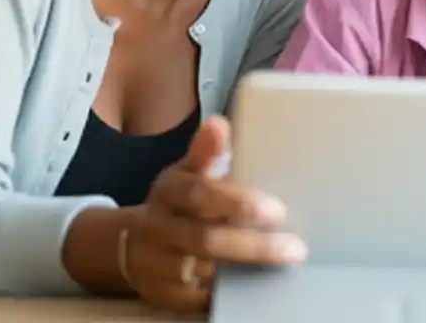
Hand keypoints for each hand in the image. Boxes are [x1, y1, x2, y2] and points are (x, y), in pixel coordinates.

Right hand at [124, 115, 306, 313]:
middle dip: (254, 246)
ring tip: (284, 268)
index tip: (277, 210)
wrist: (129, 243)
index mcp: (168, 190)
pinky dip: (228, 295)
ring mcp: (156, 264)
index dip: (238, 202)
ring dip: (246, 272)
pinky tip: (257, 289)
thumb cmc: (178, 201)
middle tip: (296, 248)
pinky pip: (197, 300)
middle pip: (206, 239)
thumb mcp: (187, 171)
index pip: (199, 194)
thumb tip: (218, 125)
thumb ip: (207, 152)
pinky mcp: (161, 295)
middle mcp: (158, 227)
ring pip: (203, 273)